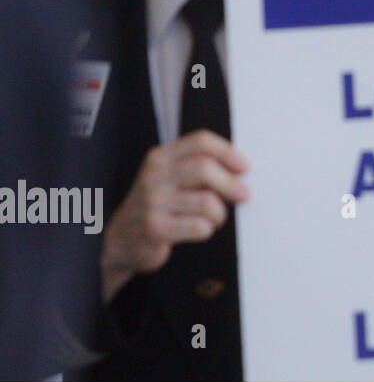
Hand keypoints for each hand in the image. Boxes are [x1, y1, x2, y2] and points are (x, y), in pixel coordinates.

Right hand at [100, 130, 249, 301]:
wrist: (121, 240)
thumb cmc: (157, 206)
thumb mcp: (170, 177)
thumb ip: (198, 166)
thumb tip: (242, 170)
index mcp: (160, 157)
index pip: (200, 142)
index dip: (228, 152)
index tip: (244, 168)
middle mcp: (154, 175)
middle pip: (205, 168)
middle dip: (231, 183)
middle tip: (244, 195)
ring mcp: (152, 202)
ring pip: (208, 201)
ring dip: (219, 213)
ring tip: (213, 218)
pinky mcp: (155, 228)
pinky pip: (200, 226)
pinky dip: (207, 229)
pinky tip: (199, 229)